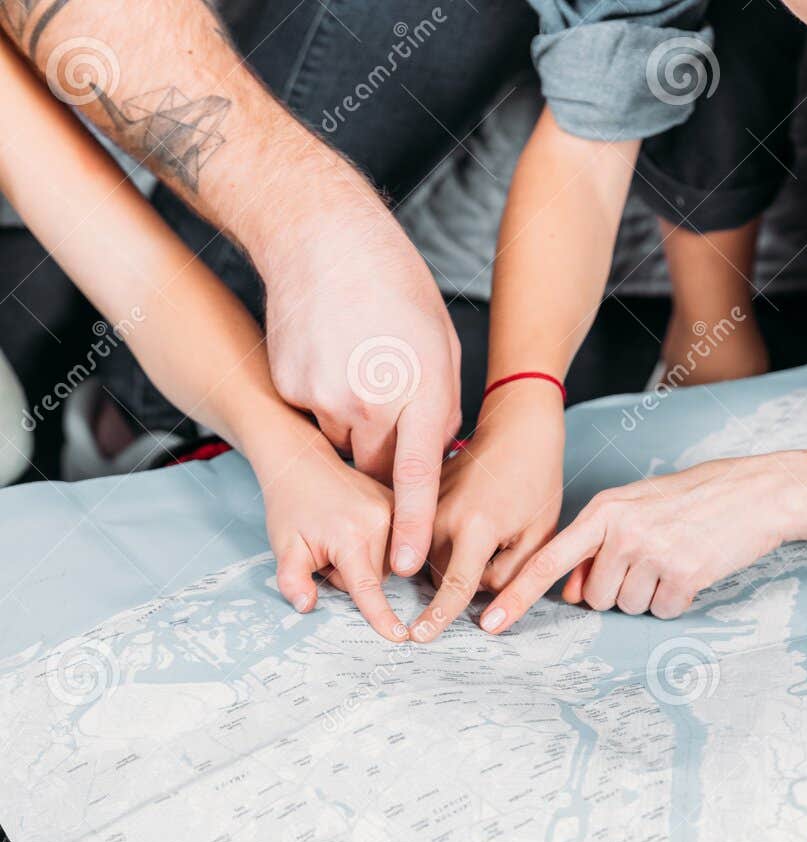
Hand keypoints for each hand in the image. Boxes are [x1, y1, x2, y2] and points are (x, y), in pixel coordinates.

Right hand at [254, 156, 461, 580]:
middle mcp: (369, 399)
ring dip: (354, 427)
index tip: (407, 566)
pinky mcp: (292, 387)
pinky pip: (314, 418)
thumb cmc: (393, 285)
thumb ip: (438, 407)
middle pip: (378, 469)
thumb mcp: (438, 344)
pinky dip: (324, 400)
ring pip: (343, 445)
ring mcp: (324, 395)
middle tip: (388, 416)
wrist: (320, 235)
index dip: (413, 526)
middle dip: (387, 461)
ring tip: (358, 368)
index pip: (418, 476)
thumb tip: (434, 459)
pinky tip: (330, 356)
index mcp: (417, 387)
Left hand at [256, 427, 406, 643]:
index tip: (398, 637)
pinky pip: (396, 543)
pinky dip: (377, 545)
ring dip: (366, 562)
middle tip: (328, 554)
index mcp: (350, 536)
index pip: (367, 588)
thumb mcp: (284, 547)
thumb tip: (305, 606)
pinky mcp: (399, 503)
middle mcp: (379, 521)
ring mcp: (394, 509)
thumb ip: (292, 580)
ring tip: (341, 539)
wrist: (301, 462)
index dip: (381, 616)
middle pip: (377, 579)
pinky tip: (357, 529)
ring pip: (388, 563)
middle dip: (353, 577)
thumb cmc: (290, 507)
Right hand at [408, 382, 565, 642]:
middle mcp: (442, 516)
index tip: (420, 638)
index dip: (438, 617)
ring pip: (430, 559)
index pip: (454, 586)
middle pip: (440, 576)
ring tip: (485, 532)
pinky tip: (471, 519)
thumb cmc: (536, 481)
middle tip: (498, 549)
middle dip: (464, 581)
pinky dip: (444, 543)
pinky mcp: (421, 498)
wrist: (516, 428)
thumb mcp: (538, 536)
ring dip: (452, 562)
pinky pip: (426, 538)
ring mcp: (427, 505)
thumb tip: (487, 612)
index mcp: (476, 526)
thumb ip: (512, 579)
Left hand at [480, 455, 791, 632]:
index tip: (488, 625)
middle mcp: (621, 531)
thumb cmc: (695, 500)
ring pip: (629, 607)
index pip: (547, 561)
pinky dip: (678, 599)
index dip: (515, 597)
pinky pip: (663, 611)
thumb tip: (574, 594)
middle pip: (596, 598)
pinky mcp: (682, 574)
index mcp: (604, 511)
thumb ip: (598, 547)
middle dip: (620, 590)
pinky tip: (695, 568)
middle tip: (653, 559)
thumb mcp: (638, 509)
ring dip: (651, 595)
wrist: (757, 492)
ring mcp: (651, 552)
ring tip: (677, 558)